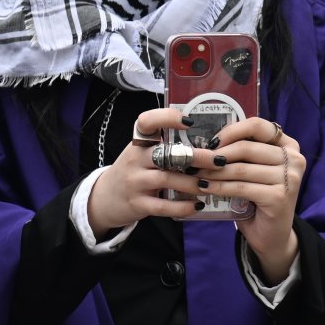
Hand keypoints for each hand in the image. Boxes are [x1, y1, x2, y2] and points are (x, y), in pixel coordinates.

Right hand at [86, 106, 200, 234]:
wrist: (105, 198)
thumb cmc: (132, 172)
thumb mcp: (140, 155)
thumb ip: (164, 148)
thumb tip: (205, 144)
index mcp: (137, 143)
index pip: (146, 122)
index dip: (166, 118)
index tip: (189, 121)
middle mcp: (134, 159)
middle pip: (165, 153)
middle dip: (196, 156)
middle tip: (219, 160)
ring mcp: (134, 182)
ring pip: (167, 179)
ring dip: (193, 183)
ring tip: (211, 185)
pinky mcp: (137, 203)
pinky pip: (163, 206)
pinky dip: (184, 206)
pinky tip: (198, 205)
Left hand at [191, 117, 304, 281]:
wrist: (270, 233)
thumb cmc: (256, 195)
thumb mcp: (250, 168)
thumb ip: (238, 151)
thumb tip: (203, 141)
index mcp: (288, 145)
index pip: (258, 125)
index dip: (230, 131)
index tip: (210, 142)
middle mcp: (294, 159)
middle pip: (246, 147)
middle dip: (214, 154)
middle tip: (192, 159)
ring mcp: (290, 178)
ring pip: (240, 168)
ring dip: (212, 171)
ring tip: (194, 173)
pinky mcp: (280, 197)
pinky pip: (240, 187)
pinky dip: (218, 187)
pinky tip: (204, 187)